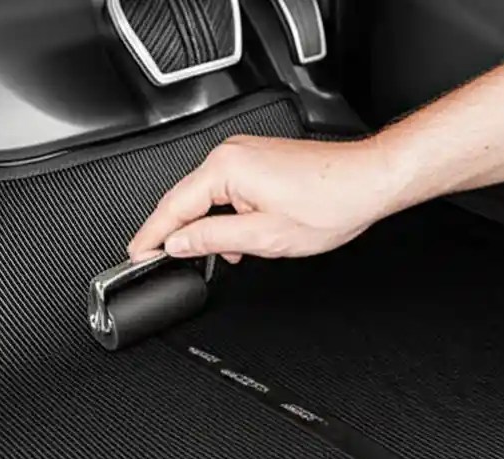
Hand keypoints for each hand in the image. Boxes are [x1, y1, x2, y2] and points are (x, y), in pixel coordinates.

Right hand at [127, 134, 400, 263]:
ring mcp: (245, 153)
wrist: (368, 182)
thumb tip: (178, 244)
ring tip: (204, 258)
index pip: (172, 207)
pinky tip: (231, 239)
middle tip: (155, 260)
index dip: (151, 236)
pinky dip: (220, 214)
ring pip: (205, 195)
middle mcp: (231, 153)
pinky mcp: (258, 159)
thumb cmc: (330, 204)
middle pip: (184, 198)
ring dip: (201, 226)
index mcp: (226, 168)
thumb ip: (212, 240)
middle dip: (171, 232)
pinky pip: (224, 188)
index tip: (136, 255)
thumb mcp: (263, 237)